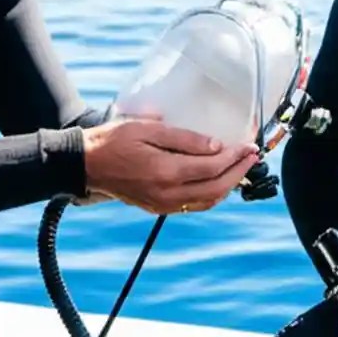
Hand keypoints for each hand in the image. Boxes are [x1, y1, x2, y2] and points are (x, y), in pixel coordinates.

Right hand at [82, 119, 259, 214]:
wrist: (85, 165)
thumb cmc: (113, 141)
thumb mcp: (147, 129)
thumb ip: (183, 138)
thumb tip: (215, 146)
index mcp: (165, 172)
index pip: (211, 167)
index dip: (234, 157)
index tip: (248, 146)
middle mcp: (167, 193)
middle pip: (215, 188)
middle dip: (238, 172)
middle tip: (252, 157)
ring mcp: (163, 204)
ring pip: (207, 201)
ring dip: (228, 186)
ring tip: (241, 168)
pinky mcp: (158, 207)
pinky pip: (194, 205)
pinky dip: (212, 195)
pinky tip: (219, 182)